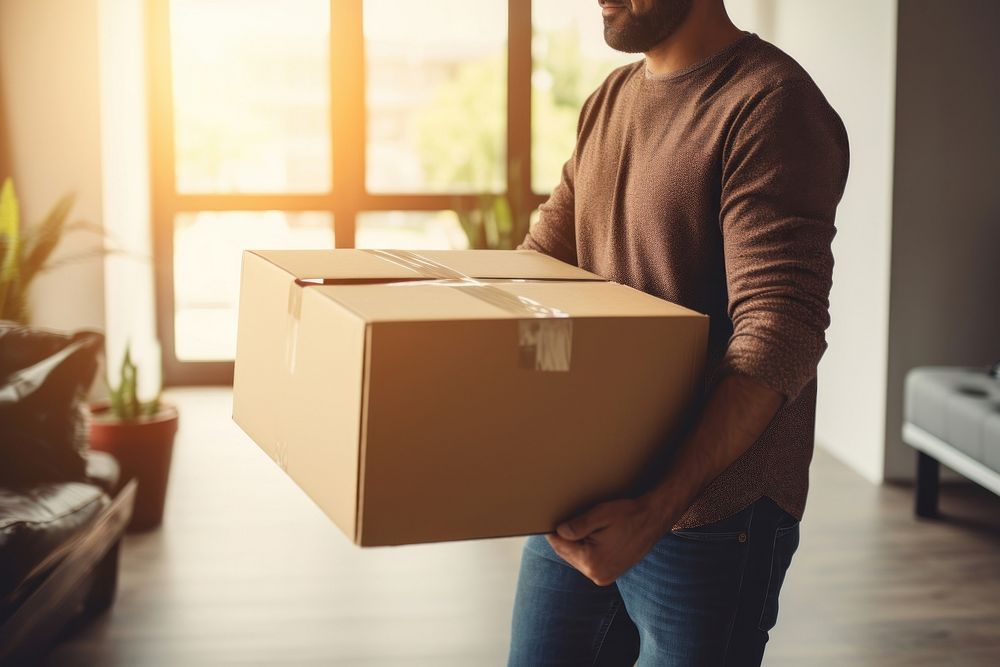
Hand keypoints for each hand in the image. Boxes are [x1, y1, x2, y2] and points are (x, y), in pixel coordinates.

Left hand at [546, 496, 667, 586]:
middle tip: (563, 521)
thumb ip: (577, 526)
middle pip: (566, 554)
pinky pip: (588, 562)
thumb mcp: (600, 515)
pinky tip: (592, 537)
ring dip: (574, 546)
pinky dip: (586, 551)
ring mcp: (604, 577)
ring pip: (576, 559)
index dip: (553, 532)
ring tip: (582, 528)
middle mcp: (597, 574)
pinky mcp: (609, 575)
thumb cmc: (628, 514)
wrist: (653, 520)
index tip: (549, 522)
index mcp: (592, 561)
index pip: (560, 546)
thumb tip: (558, 532)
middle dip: (564, 540)